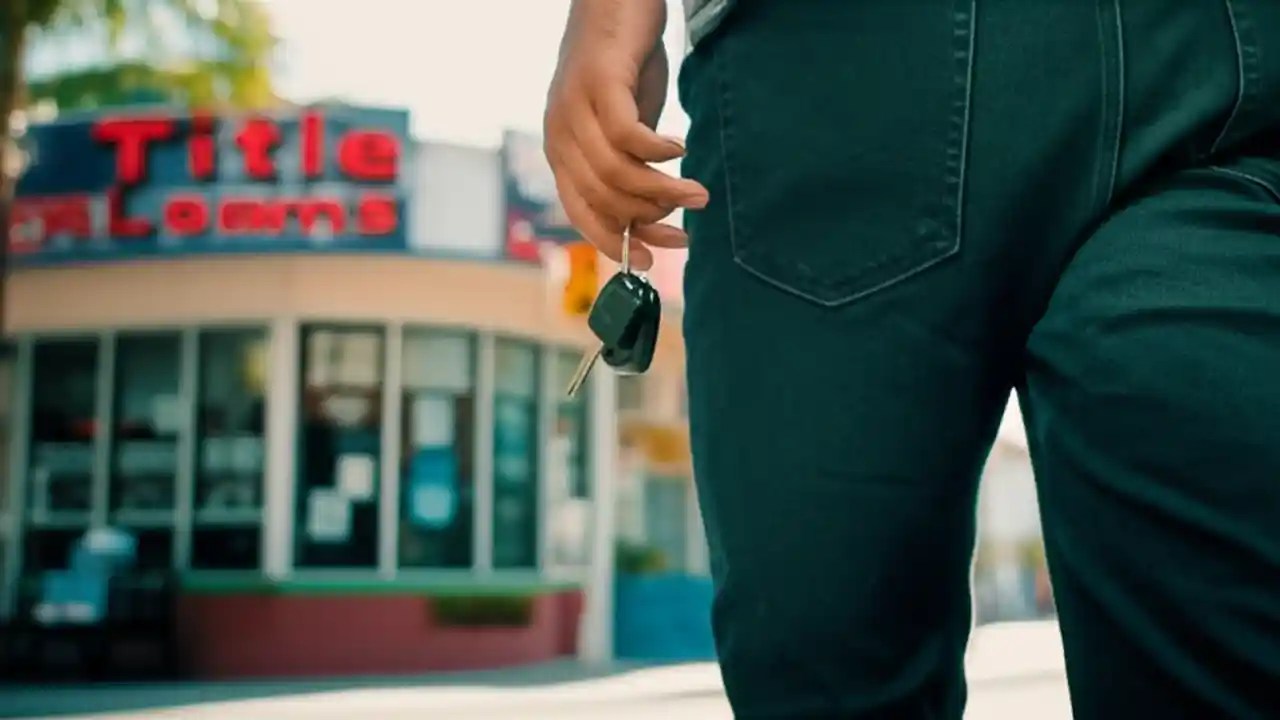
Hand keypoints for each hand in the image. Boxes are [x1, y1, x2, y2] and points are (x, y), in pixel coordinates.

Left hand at [544, 0, 708, 269]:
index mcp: (562, 152)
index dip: (618, 242)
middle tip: (691, 218)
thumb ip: (630, 168)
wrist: (615, 0)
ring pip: (617, 174)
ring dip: (663, 190)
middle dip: (651, 221)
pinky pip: (628, 136)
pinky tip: (680, 148)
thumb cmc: (623, 65)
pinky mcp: (599, 83)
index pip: (583, 214)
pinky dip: (658, 151)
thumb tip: (653, 216)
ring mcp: (575, 109)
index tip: (655, 259)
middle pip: (605, 200)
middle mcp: (561, 135)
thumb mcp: (624, 126)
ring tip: (698, 192)